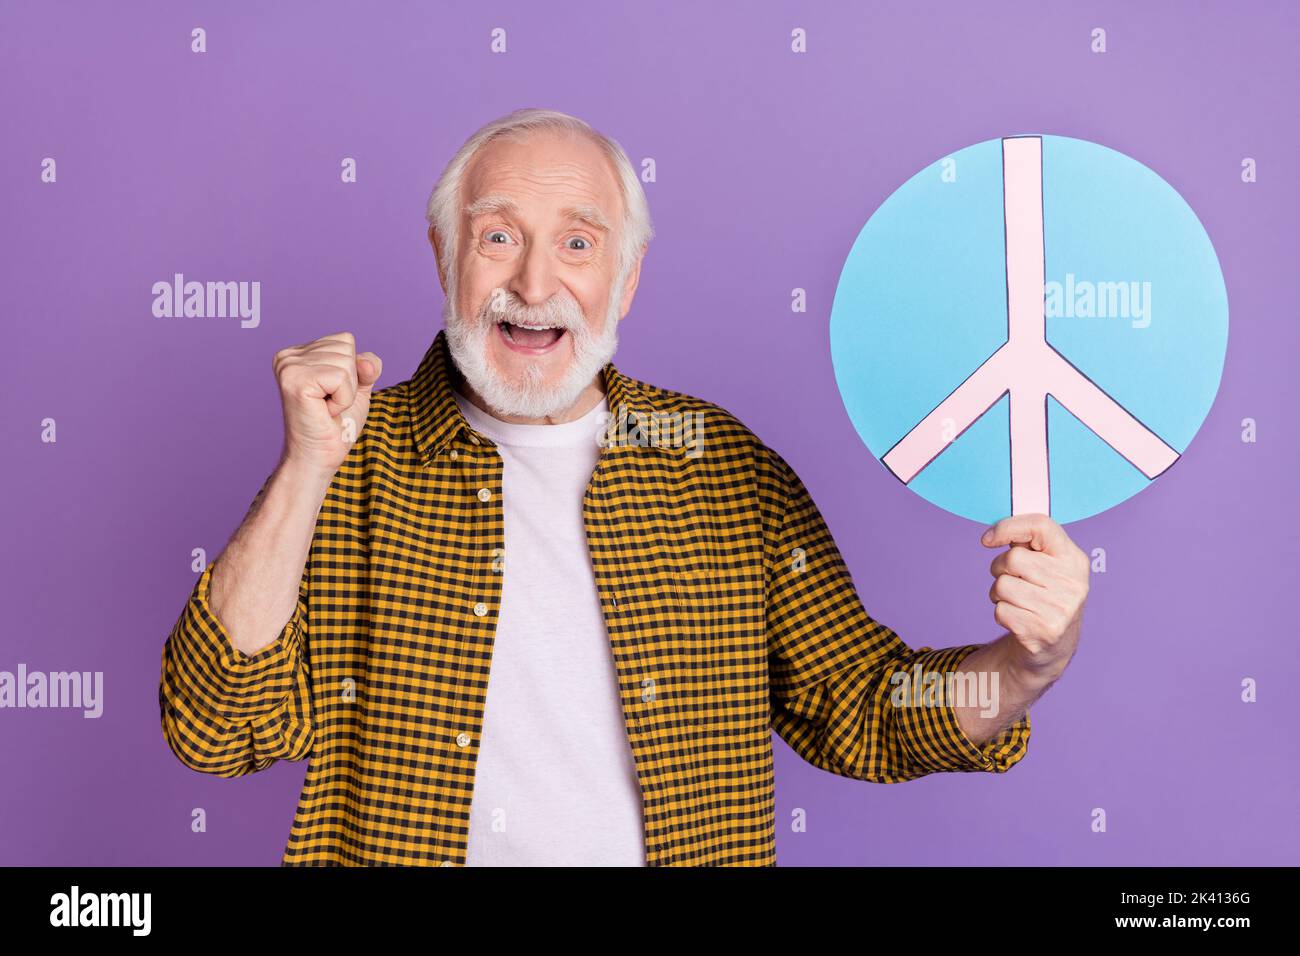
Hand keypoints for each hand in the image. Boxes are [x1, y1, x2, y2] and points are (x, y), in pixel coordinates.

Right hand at [273, 331, 381, 476]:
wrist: (321, 456)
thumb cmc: (337, 425)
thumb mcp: (358, 388)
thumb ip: (367, 366)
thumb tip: (366, 361)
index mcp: (298, 353)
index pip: (345, 340)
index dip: (352, 371)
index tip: (332, 393)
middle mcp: (288, 356)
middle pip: (346, 348)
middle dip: (350, 381)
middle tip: (329, 404)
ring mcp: (288, 366)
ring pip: (346, 362)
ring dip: (346, 392)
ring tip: (326, 407)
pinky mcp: (295, 380)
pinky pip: (341, 377)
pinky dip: (343, 399)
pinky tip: (325, 410)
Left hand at [980, 513, 1088, 685]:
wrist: (1054, 645)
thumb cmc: (1044, 595)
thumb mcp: (1047, 566)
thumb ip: (1028, 544)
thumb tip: (995, 533)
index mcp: (1074, 559)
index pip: (1041, 526)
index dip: (1008, 527)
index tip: (988, 539)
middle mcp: (1072, 583)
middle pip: (1013, 558)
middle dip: (1000, 567)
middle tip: (1010, 578)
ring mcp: (1060, 609)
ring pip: (1002, 585)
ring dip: (998, 593)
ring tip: (1015, 600)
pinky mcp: (1044, 631)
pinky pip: (1000, 610)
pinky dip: (1001, 613)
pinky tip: (1018, 618)